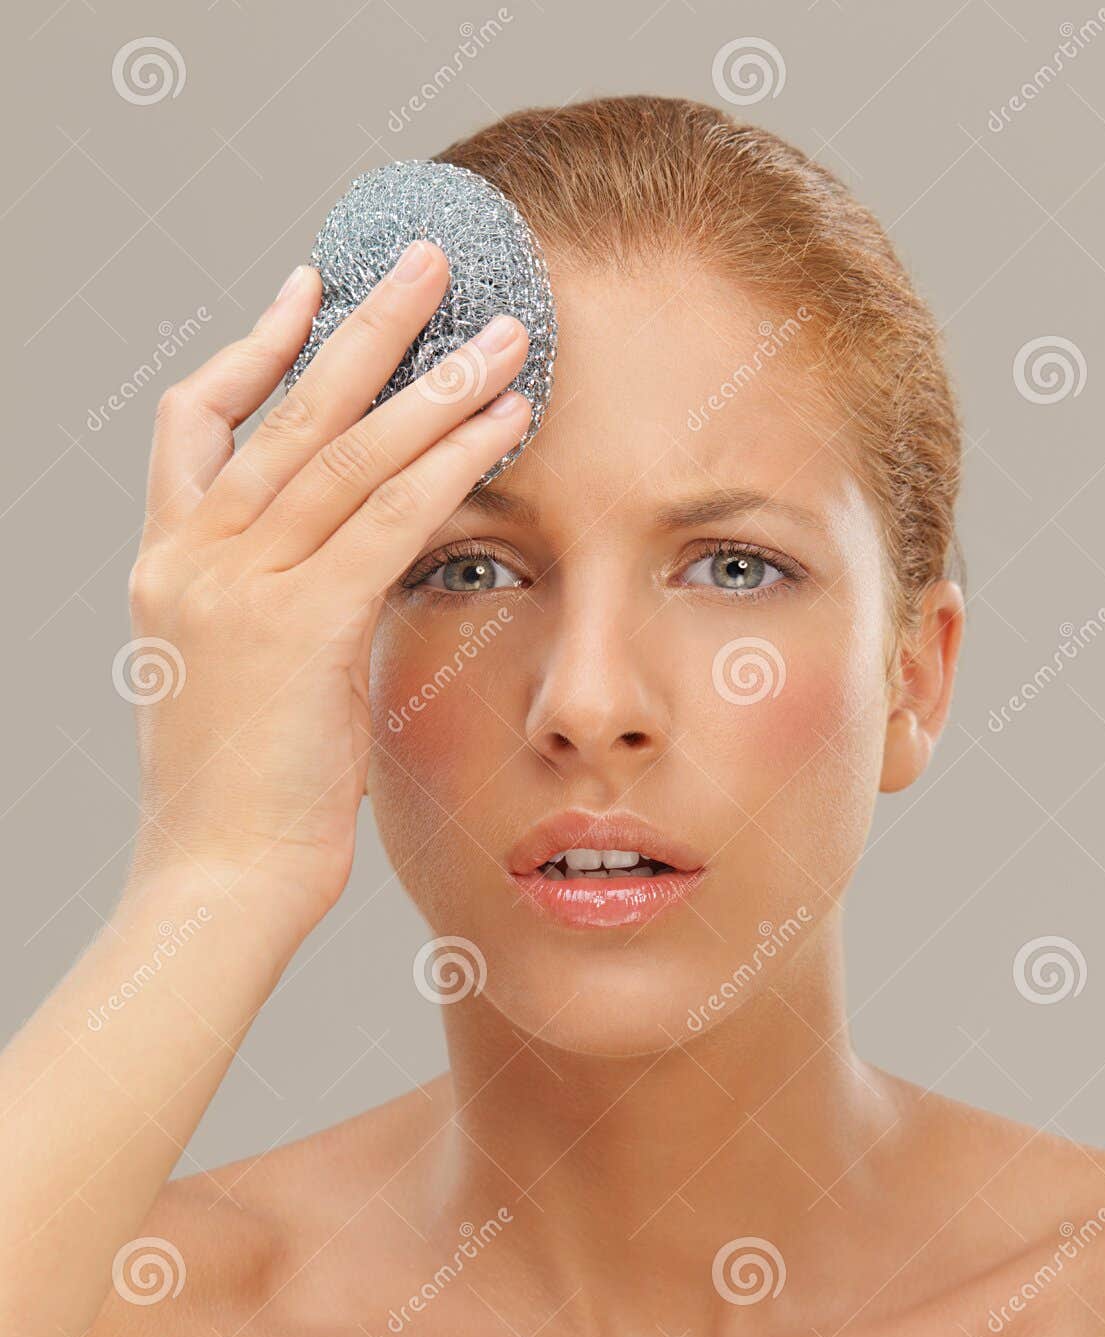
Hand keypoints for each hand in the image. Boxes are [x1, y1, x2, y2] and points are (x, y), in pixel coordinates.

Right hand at [123, 243, 530, 942]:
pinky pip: (387, 522)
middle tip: (431, 257)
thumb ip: (284, 611)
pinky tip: (510, 421)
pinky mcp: (296, 630)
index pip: (197, 424)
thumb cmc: (242, 804)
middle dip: (365, 326)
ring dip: (432, 380)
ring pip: (343, 452)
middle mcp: (191, 561)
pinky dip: (453, 464)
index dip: (255, 349)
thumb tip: (349, 576)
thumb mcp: (245, 685)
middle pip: (284, 410)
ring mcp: (236, 591)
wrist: (216, 884)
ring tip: (503, 328)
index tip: (308, 292)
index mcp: (169, 569)